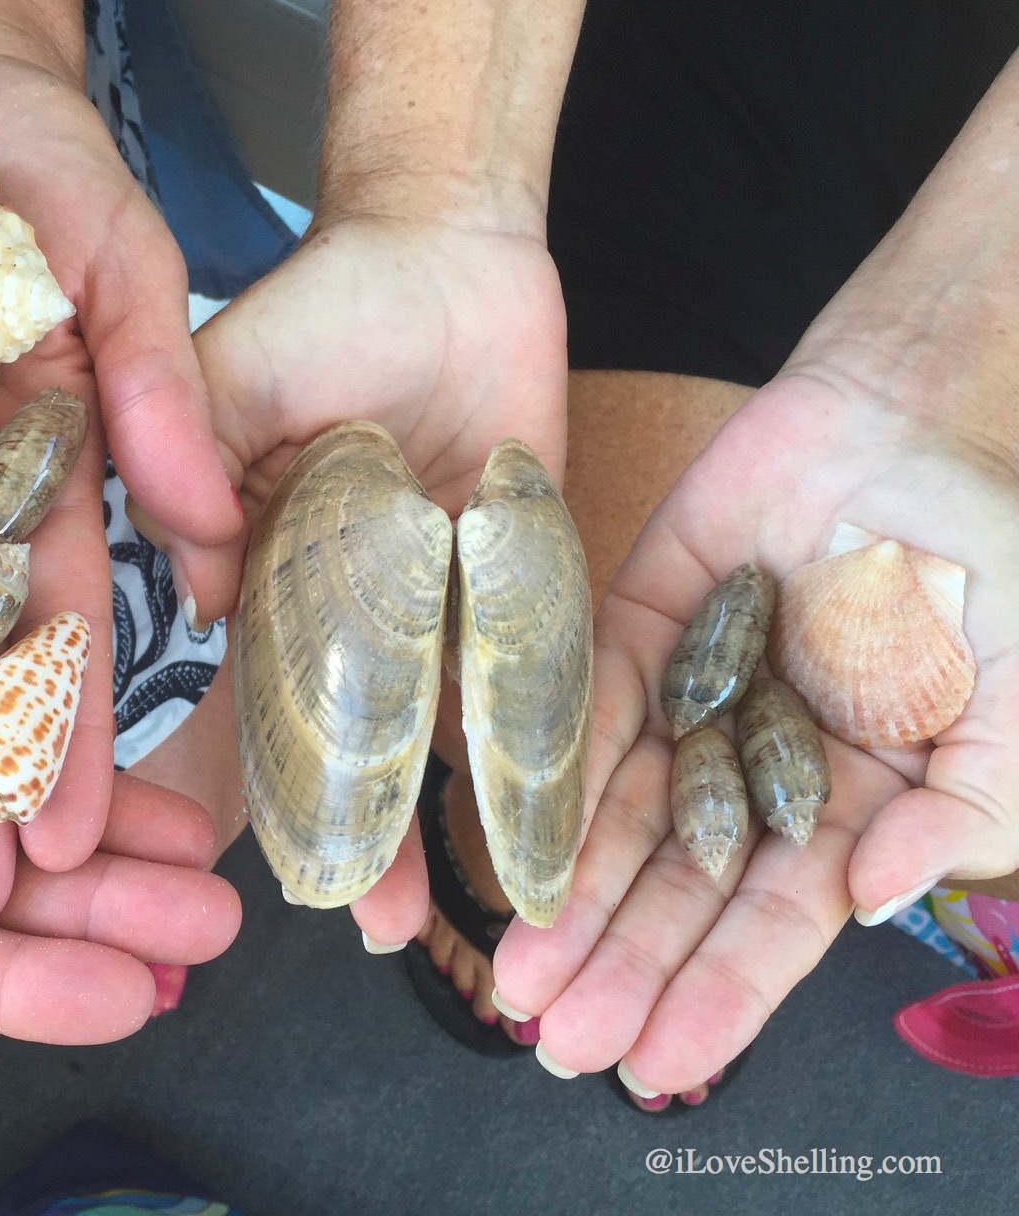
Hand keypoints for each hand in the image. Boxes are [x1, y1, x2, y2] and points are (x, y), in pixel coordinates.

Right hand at [175, 212, 568, 941]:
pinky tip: (525, 827)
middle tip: (361, 918)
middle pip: (336, 742)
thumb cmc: (324, 302)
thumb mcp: (230, 371)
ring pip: (421, 735)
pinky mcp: (502, 588)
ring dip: (424, 819)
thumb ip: (194, 463)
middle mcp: (334, 609)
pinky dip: (516, 751)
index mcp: (255, 571)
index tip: (251, 855)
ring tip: (424, 914)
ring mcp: (420, 606)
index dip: (254, 779)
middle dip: (345, 830)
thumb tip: (198, 593)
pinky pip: (510, 682)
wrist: (455, 254)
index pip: (245, 698)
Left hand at [493, 371, 1018, 1091]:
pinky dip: (553, 775)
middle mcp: (755, 769)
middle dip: (623, 964)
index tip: (655, 1063)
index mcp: (848, 807)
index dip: (718, 993)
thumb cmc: (992, 573)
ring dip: (573, 898)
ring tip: (520, 977)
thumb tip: (873, 902)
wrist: (917, 423)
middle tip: (556, 1038)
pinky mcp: (635, 630)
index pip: (774, 923)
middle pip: (680, 887)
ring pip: (619, 817)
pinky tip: (517, 847)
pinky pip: (589, 711)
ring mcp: (692, 702)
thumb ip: (964, 811)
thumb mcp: (1015, 710)